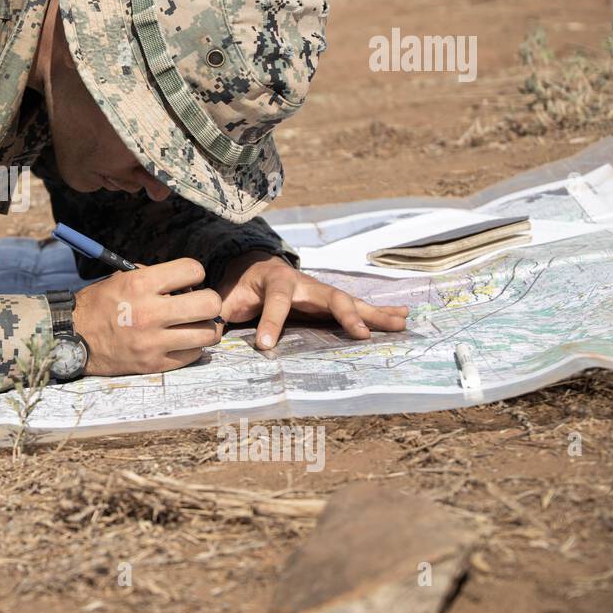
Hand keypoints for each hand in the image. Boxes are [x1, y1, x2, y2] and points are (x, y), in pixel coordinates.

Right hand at [73, 258, 222, 375]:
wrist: (73, 337)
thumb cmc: (100, 304)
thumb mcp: (121, 279)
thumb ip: (154, 277)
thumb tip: (188, 282)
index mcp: (140, 284)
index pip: (193, 269)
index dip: (194, 274)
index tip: (187, 282)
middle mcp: (149, 312)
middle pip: (209, 303)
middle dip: (208, 302)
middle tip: (199, 305)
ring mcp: (153, 341)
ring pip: (208, 333)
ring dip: (205, 327)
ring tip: (194, 326)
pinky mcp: (154, 363)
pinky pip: (194, 355)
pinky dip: (192, 348)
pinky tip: (180, 342)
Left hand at [217, 250, 408, 349]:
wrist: (256, 266)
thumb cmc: (242, 286)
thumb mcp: (227, 297)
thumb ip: (221, 312)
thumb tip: (209, 331)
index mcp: (274, 282)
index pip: (274, 303)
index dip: (270, 324)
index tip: (264, 346)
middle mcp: (304, 284)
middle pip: (329, 296)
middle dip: (346, 314)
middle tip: (361, 334)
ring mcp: (321, 291)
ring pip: (351, 301)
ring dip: (376, 313)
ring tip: (401, 322)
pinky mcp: (331, 301)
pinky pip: (358, 306)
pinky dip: (381, 312)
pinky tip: (404, 316)